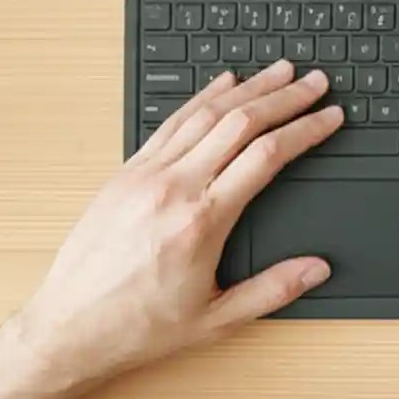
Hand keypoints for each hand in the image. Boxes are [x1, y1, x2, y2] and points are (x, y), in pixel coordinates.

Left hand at [16, 61, 341, 389]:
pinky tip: (221, 85)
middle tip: (314, 81)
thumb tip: (317, 269)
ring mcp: (145, 174)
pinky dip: (201, 99)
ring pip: (205, 114)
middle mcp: (174, 187)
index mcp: (202, 220)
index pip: (267, 156)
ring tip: (278, 71)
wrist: (69, 327)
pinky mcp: (124, 173)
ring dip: (248, 88)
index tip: (329, 116)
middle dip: (285, 97)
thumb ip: (273, 290)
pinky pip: (170, 123)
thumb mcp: (216, 320)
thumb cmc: (138, 325)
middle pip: (241, 122)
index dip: (305, 129)